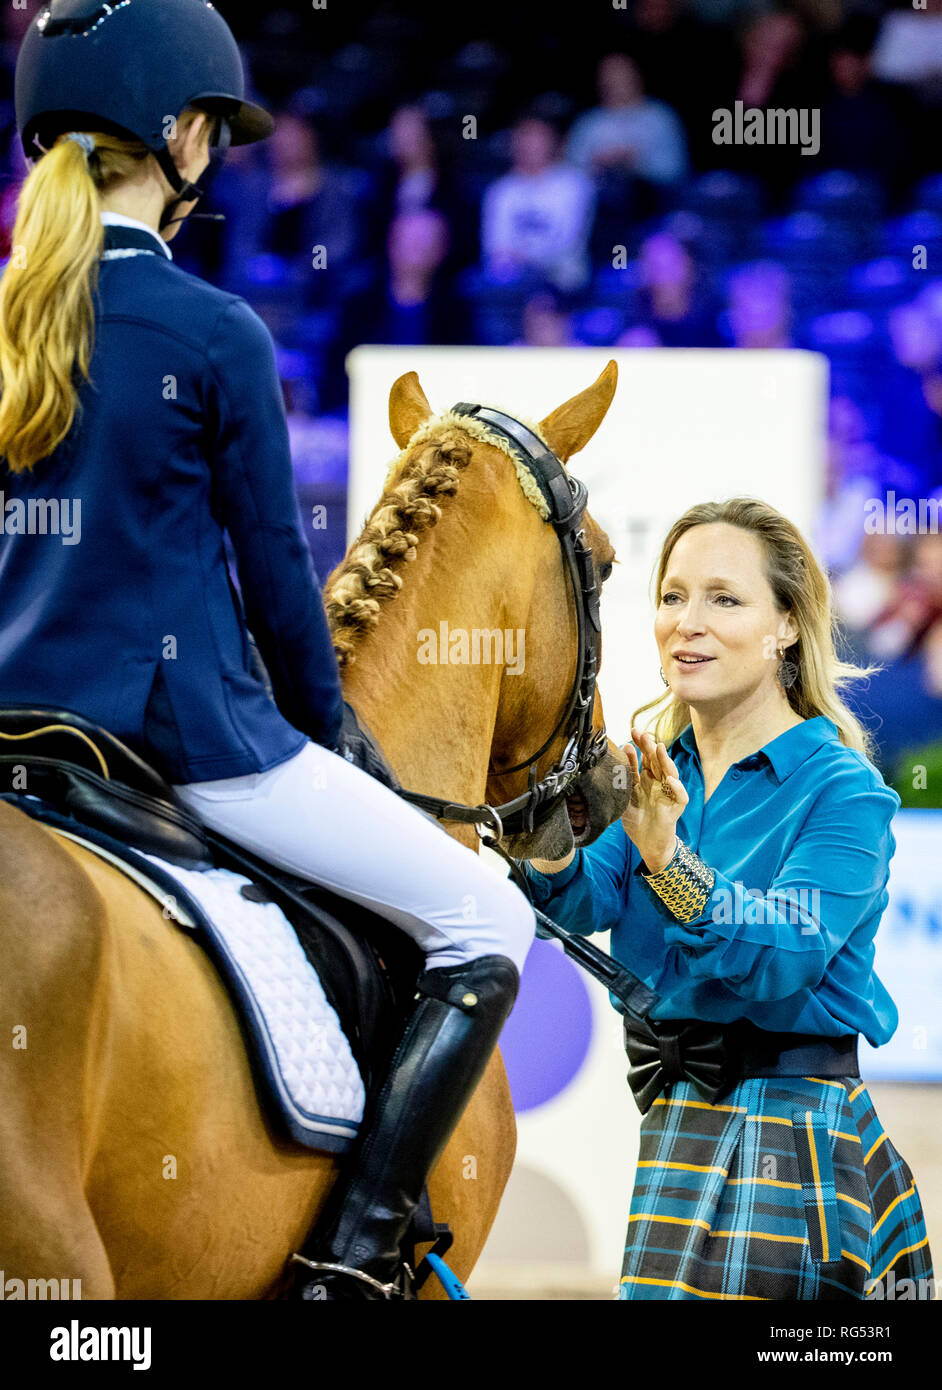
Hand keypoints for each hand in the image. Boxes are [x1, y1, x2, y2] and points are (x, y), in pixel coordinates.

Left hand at [620, 727, 687, 872]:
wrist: (647, 845)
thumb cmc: (637, 820)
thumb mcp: (626, 796)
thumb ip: (626, 776)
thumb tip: (622, 750)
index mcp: (647, 780)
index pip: (645, 758)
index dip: (640, 745)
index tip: (632, 731)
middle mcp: (659, 784)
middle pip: (657, 762)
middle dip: (650, 747)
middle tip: (642, 734)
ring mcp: (668, 795)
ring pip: (670, 774)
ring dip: (665, 761)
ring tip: (658, 748)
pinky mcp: (675, 809)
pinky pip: (680, 797)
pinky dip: (677, 788)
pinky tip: (670, 780)